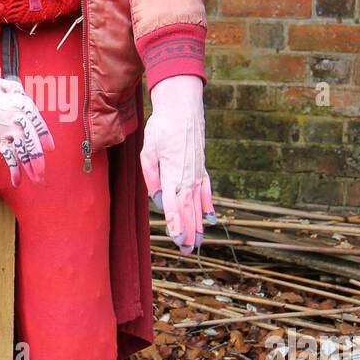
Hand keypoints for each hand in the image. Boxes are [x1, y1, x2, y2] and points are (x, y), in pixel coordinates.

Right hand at [0, 68, 53, 184]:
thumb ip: (12, 89)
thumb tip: (21, 95)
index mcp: (17, 102)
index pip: (35, 119)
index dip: (43, 133)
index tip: (50, 146)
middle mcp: (13, 118)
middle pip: (30, 139)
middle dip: (37, 156)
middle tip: (43, 172)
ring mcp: (3, 130)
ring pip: (21, 150)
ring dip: (29, 166)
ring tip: (37, 179)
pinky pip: (6, 155)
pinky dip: (12, 169)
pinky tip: (17, 182)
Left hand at [140, 75, 215, 253]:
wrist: (183, 108)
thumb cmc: (162, 127)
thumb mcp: (148, 150)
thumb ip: (152, 176)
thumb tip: (160, 198)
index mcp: (172, 173)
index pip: (174, 205)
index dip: (176, 224)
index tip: (178, 240)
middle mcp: (187, 177)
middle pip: (188, 210)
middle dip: (188, 232)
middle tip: (187, 251)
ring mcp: (197, 173)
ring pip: (198, 205)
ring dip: (198, 225)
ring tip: (198, 243)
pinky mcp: (201, 168)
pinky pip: (206, 191)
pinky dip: (208, 206)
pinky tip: (211, 219)